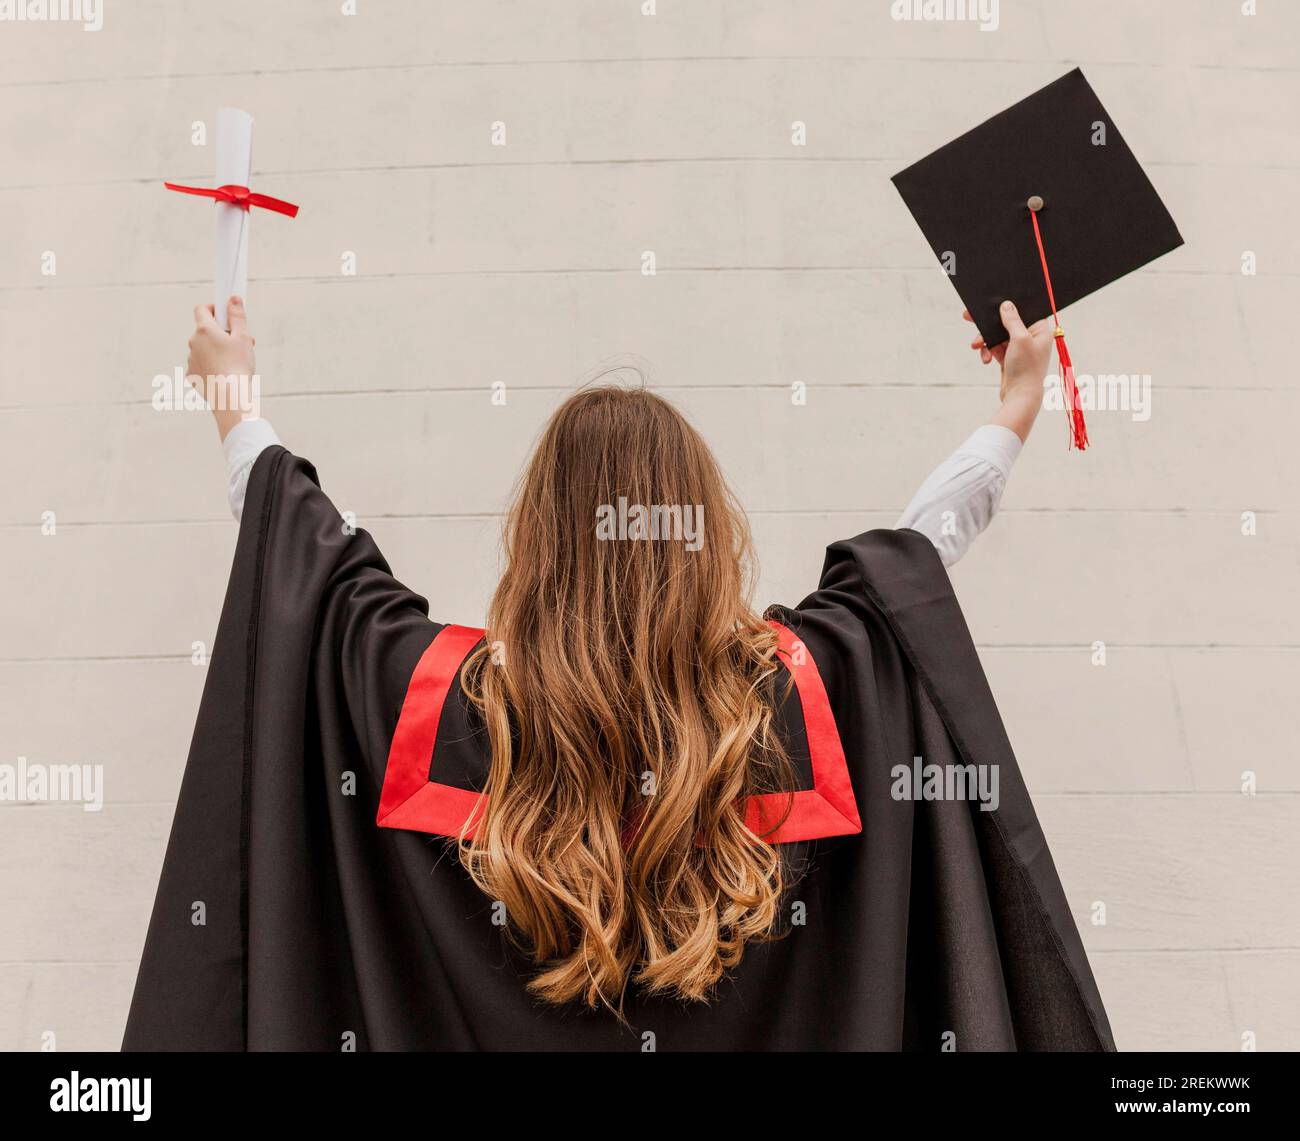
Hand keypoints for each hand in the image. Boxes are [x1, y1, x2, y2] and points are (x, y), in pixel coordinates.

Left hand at [186, 296, 257, 441]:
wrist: (230, 397)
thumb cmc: (238, 366)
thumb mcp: (243, 337)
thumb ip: (237, 315)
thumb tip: (233, 299)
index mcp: (204, 329)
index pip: (202, 309)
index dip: (214, 308)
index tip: (225, 314)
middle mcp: (193, 342)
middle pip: (205, 330)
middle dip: (221, 333)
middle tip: (239, 343)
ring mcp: (191, 359)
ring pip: (204, 349)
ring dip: (216, 350)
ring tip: (234, 362)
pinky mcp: (192, 375)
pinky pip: (202, 365)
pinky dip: (212, 366)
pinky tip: (225, 375)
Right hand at [963, 300, 1054, 442]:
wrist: (1020, 397)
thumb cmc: (1026, 368)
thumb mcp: (1020, 339)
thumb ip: (1012, 320)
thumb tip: (1006, 305)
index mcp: (1040, 330)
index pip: (1023, 311)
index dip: (1007, 306)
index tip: (992, 303)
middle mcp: (1031, 338)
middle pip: (1006, 323)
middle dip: (988, 325)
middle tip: (969, 316)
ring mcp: (1020, 349)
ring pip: (997, 336)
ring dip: (985, 340)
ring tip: (976, 345)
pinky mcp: (1009, 358)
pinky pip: (994, 348)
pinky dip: (988, 351)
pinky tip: (985, 358)